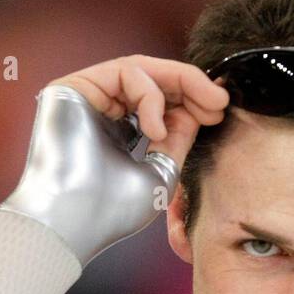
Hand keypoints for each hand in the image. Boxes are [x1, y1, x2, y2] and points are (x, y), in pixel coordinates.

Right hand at [0, 55, 228, 265]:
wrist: (75, 224)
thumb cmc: (111, 210)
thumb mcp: (161, 171)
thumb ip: (178, 139)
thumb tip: (199, 110)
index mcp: (116, 129)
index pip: (158, 99)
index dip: (191, 98)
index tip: (220, 110)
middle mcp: (99, 107)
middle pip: (151, 77)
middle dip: (191, 85)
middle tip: (220, 99)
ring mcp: (85, 95)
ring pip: (140, 69)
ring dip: (179, 85)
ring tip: (203, 111)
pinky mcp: (72, 86)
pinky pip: (124, 73)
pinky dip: (149, 96)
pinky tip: (156, 129)